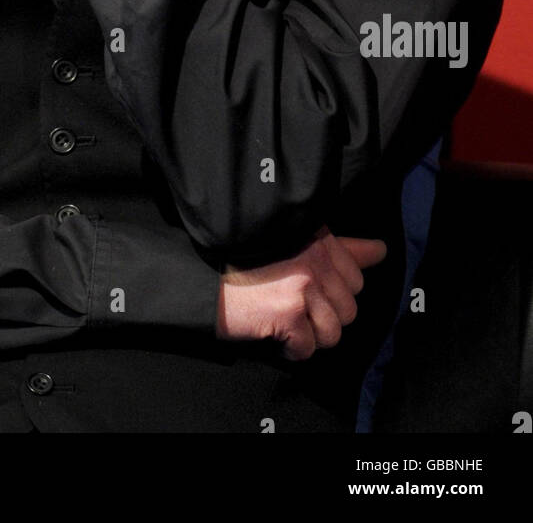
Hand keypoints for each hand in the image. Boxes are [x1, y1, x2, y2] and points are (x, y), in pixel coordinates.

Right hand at [216, 225, 386, 359]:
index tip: (308, 291)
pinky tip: (273, 330)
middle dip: (322, 317)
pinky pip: (308, 348)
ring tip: (284, 319)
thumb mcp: (298, 245)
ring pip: (333, 333)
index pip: (356, 280)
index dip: (333, 294)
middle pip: (348, 311)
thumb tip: (381, 251)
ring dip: (309, 335)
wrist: (207, 281)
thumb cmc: (251, 265)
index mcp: (319, 239)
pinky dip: (290, 348)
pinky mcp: (289, 313)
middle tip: (292, 305)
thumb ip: (342, 248)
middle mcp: (315, 259)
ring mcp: (303, 285)